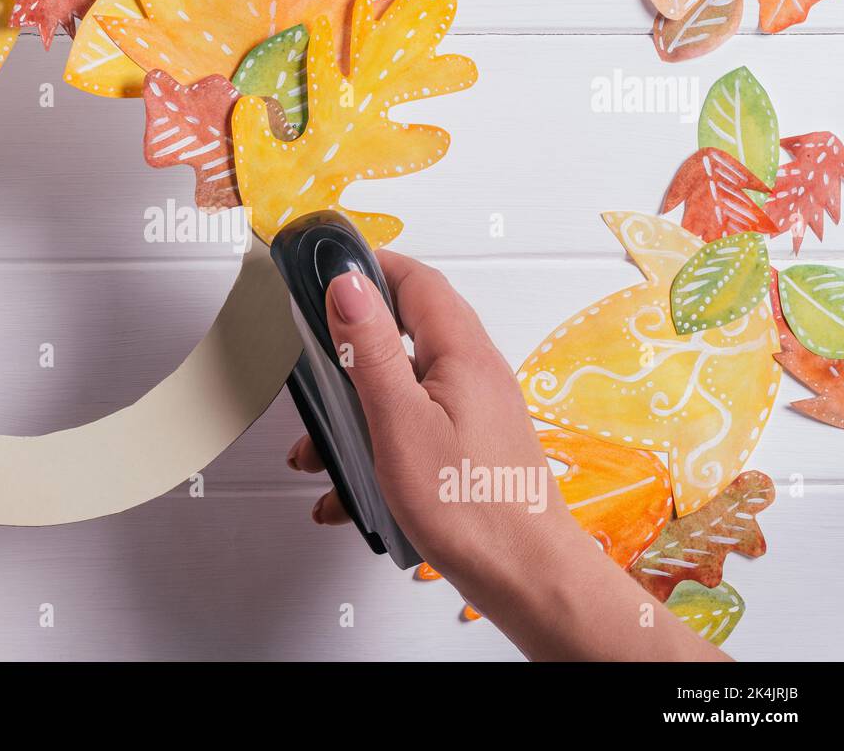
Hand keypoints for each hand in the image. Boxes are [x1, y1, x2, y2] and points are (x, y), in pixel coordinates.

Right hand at [286, 251, 725, 660]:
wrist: (526, 578)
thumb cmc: (470, 507)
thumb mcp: (399, 420)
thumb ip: (371, 350)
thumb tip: (348, 284)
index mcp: (462, 353)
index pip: (416, 280)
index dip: (371, 266)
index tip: (329, 270)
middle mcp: (475, 373)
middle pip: (408, 329)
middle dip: (353, 347)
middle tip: (317, 358)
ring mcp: (476, 409)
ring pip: (405, 385)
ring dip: (357, 408)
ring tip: (320, 447)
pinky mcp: (472, 445)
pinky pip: (415, 425)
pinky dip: (377, 444)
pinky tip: (350, 486)